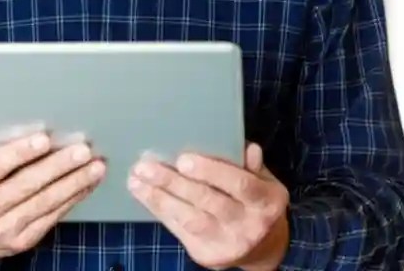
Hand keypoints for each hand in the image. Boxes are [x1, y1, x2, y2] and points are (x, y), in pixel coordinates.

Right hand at [0, 119, 105, 270]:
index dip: (20, 153)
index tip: (44, 138)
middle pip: (24, 186)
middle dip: (57, 166)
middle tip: (81, 150)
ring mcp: (1, 231)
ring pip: (43, 203)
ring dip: (73, 183)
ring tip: (94, 166)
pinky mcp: (21, 242)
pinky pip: (52, 217)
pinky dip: (72, 199)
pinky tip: (87, 184)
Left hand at [128, 143, 289, 270]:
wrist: (263, 248)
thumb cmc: (257, 202)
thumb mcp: (264, 181)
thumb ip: (253, 166)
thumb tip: (248, 149)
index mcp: (266, 201)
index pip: (240, 184)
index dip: (211, 171)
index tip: (183, 159)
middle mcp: (249, 225)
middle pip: (208, 201)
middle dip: (174, 183)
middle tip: (147, 166)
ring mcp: (227, 243)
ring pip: (190, 219)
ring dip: (160, 198)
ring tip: (137, 180)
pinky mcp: (206, 254)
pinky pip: (180, 230)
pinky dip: (160, 210)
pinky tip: (144, 194)